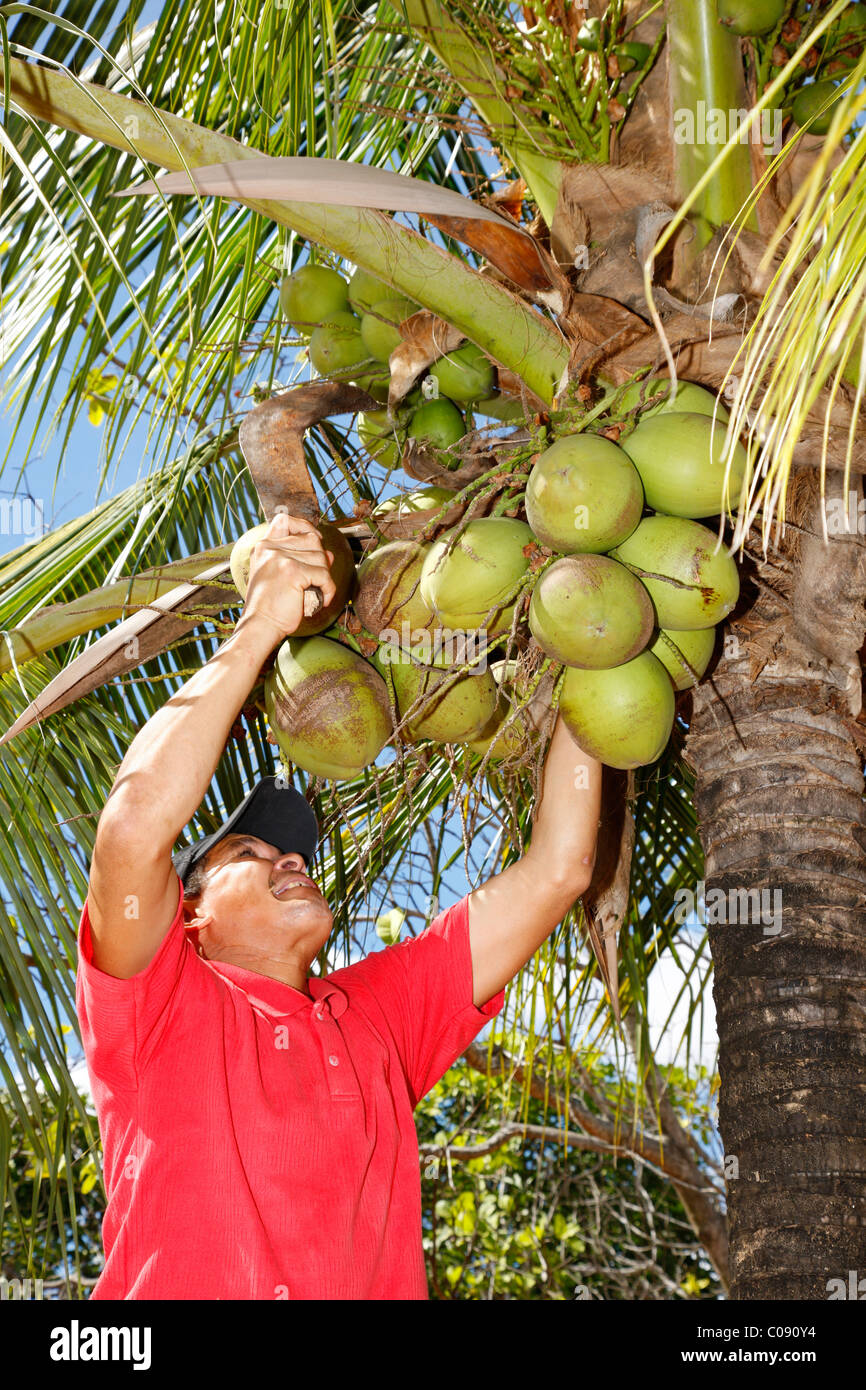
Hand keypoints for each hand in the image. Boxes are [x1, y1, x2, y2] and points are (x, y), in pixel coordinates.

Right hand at [239, 513, 337, 641]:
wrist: (260, 626)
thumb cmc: (270, 607)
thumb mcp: (283, 578)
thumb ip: (301, 561)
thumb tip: (329, 553)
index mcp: (264, 547)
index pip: (284, 520)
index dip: (303, 526)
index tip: (314, 540)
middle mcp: (270, 548)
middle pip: (311, 539)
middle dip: (321, 559)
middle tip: (317, 579)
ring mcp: (280, 557)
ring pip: (321, 556)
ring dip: (324, 577)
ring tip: (316, 592)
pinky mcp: (292, 571)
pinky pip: (324, 575)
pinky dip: (328, 590)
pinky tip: (321, 600)